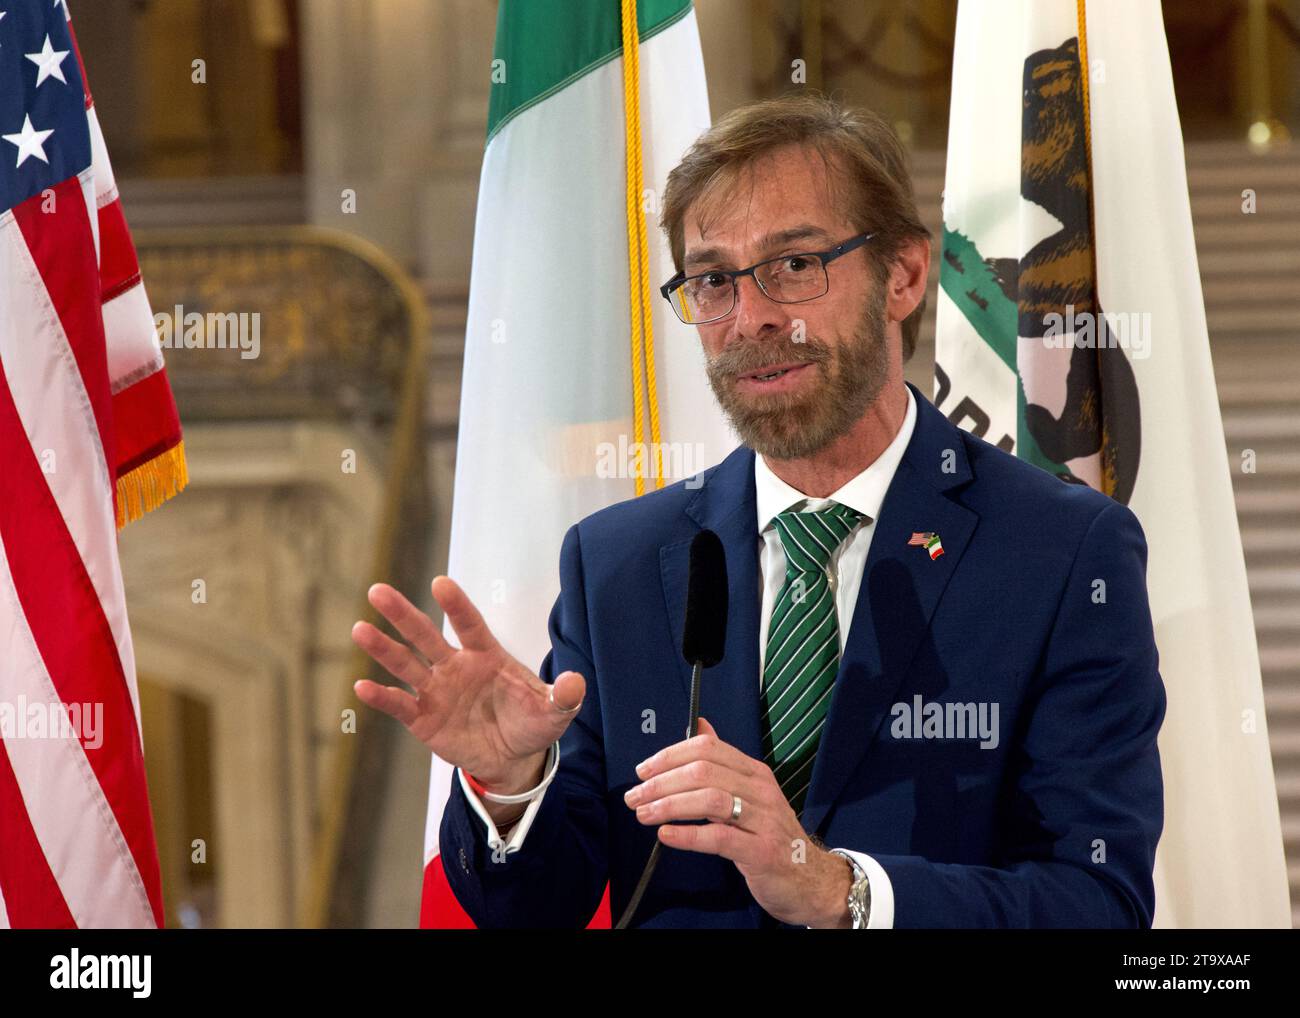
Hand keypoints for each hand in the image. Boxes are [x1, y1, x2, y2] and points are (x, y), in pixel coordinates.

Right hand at [350, 577, 585, 791]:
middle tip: (378, 591)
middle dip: (403, 614)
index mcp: (486, 655)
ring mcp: (437, 691)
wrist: (512, 757)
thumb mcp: (554, 711)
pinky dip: (382, 697)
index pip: (469, 625)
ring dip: (383, 649)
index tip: (441, 584)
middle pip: (426, 635)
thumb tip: (576, 683)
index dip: (457, 605)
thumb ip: (562, 696)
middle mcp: (456, 666)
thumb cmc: (531, 722)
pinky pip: (401, 705)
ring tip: (360, 629)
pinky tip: (362, 686)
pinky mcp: (424, 719)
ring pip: (406, 665)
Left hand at [623, 718, 852, 926]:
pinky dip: (688, 835)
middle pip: (704, 771)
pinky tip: (665, 834)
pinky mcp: (762, 852)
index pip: (708, 748)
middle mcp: (761, 790)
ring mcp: (764, 820)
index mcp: (755, 772)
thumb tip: (699, 725)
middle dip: (662, 782)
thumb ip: (722, 762)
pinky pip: (719, 837)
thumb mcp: (750, 793)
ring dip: (669, 805)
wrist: (811, 878)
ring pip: (710, 800)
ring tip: (643, 814)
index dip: (670, 755)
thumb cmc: (770, 835)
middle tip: (635, 795)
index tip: (643, 770)